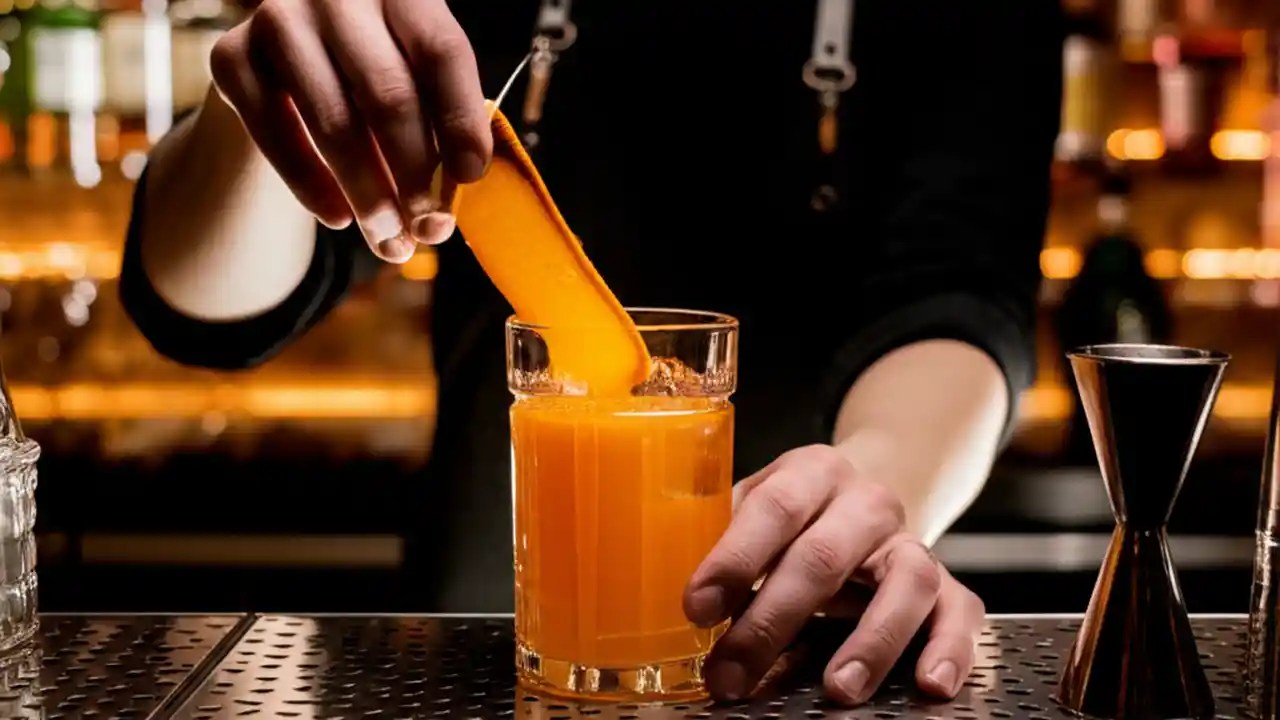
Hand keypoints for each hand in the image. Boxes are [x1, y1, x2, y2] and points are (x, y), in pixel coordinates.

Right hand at [209, 0, 490, 260]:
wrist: (291, 60)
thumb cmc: (377, 73)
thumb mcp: (419, 82)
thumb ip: (439, 130)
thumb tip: (439, 217)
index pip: (441, 52)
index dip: (460, 121)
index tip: (469, 178)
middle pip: (388, 93)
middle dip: (413, 174)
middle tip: (428, 229)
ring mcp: (278, 17)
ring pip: (334, 122)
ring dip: (367, 193)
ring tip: (389, 239)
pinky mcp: (231, 55)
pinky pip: (274, 132)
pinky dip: (310, 183)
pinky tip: (338, 217)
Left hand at [683, 444, 984, 704]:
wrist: (864, 499)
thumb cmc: (793, 517)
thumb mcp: (754, 510)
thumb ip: (721, 541)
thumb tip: (661, 597)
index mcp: (811, 472)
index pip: (773, 508)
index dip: (734, 558)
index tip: (697, 608)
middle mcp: (867, 502)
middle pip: (824, 556)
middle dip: (772, 623)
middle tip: (732, 674)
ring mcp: (911, 542)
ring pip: (907, 582)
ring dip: (871, 641)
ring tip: (838, 690)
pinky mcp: (948, 583)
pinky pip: (960, 612)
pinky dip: (950, 649)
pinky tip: (929, 684)